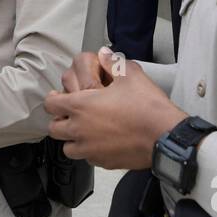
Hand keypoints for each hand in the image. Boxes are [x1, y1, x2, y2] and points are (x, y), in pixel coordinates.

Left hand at [44, 49, 184, 169]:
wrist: (164, 136)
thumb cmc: (147, 107)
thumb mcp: (130, 75)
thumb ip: (113, 63)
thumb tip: (104, 54)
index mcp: (81, 106)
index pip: (51, 105)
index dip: (53, 99)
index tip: (59, 97)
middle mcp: (80, 130)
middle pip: (54, 129)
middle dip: (59, 120)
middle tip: (70, 115)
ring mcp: (90, 149)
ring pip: (68, 148)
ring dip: (72, 139)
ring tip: (84, 132)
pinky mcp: (103, 162)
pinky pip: (88, 159)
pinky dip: (90, 152)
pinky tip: (101, 143)